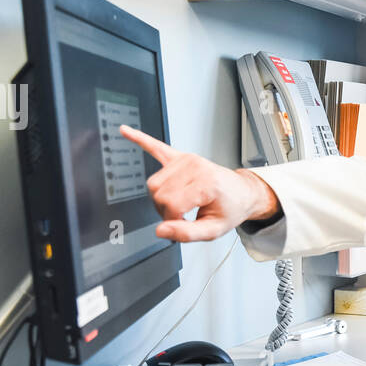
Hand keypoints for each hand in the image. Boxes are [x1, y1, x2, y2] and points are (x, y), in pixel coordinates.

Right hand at [118, 126, 279, 241]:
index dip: (172, 221)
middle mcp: (195, 167)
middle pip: (158, 193)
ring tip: (178, 203)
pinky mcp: (180, 156)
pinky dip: (140, 139)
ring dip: (160, 198)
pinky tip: (125, 131)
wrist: (241, 193)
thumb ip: (187, 234)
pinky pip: (155, 147)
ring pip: (153, 183)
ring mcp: (186, 159)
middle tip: (182, 216)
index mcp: (205, 184)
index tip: (183, 225)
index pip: (171, 205)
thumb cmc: (230, 209)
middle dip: (165, 210)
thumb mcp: (214, 230)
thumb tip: (161, 231)